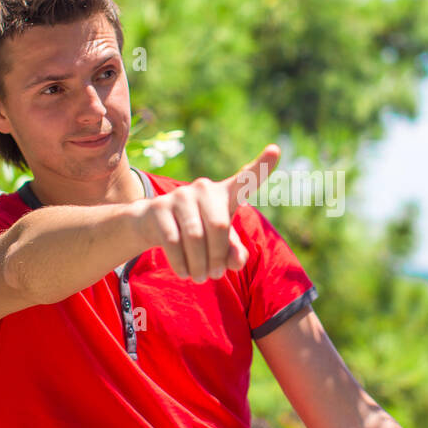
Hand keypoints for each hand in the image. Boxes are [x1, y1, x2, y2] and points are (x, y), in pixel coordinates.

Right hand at [136, 144, 279, 282]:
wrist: (152, 224)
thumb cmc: (197, 232)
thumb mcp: (220, 244)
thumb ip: (234, 253)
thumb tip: (236, 261)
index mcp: (225, 193)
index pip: (246, 179)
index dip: (262, 166)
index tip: (275, 150)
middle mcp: (204, 188)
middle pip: (219, 227)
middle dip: (217, 256)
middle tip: (215, 275)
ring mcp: (181, 195)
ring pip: (195, 237)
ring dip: (200, 265)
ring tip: (200, 277)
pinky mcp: (160, 207)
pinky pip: (174, 242)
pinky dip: (182, 264)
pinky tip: (185, 272)